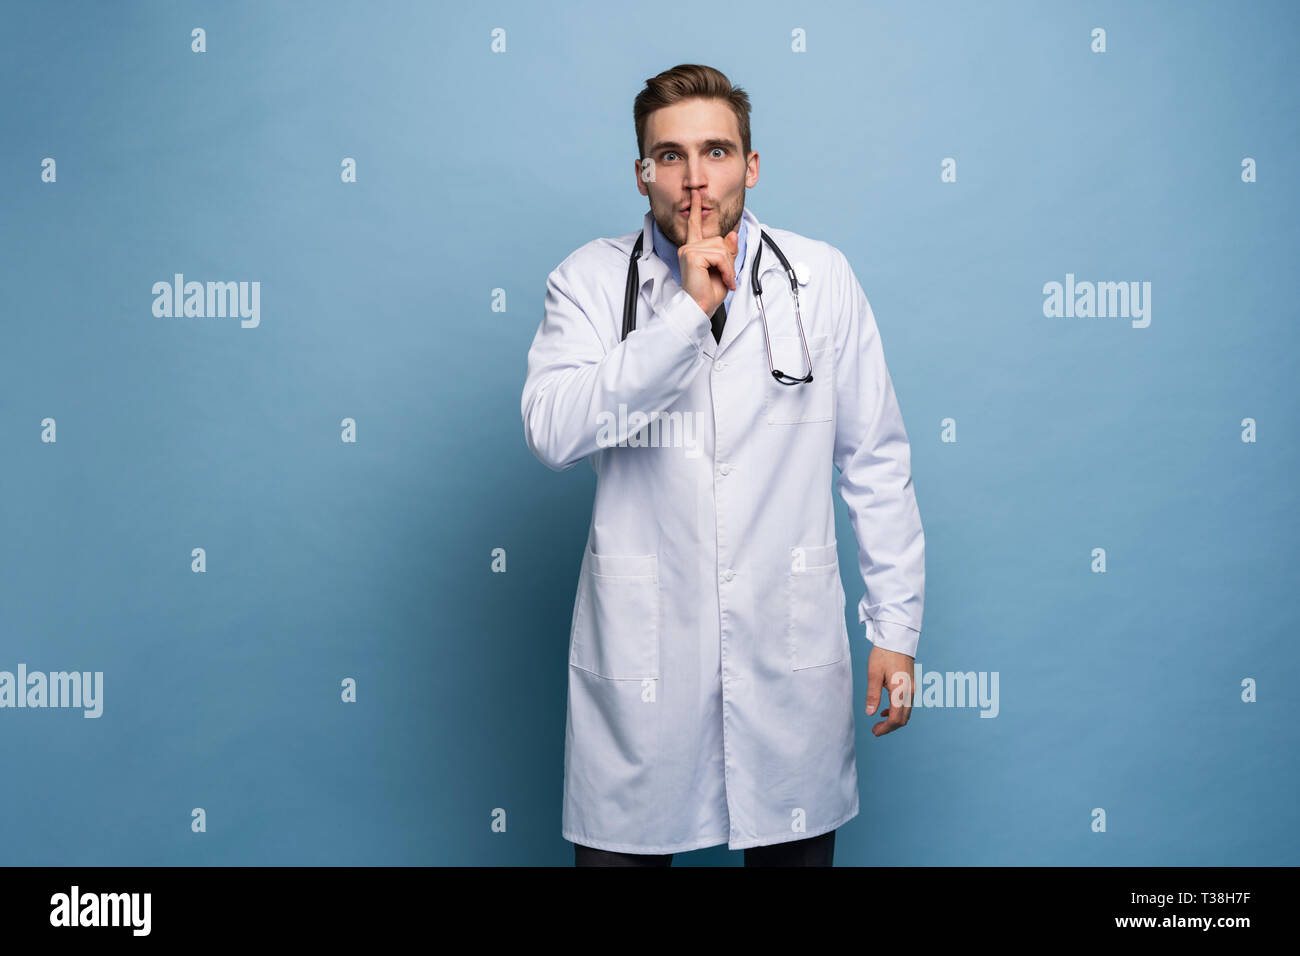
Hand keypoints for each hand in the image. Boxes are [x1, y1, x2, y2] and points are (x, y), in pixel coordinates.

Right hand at [677, 189, 738, 317]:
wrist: (701, 308)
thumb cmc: (708, 293)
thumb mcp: (724, 269)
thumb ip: (728, 251)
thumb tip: (732, 234)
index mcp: (693, 250)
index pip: (695, 226)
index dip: (696, 210)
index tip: (696, 195)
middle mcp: (688, 248)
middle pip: (719, 240)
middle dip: (729, 259)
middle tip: (728, 278)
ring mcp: (688, 250)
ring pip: (721, 248)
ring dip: (729, 267)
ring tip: (726, 280)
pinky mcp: (692, 255)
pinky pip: (719, 255)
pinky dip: (727, 269)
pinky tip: (724, 280)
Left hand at [865, 646, 914, 736]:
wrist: (897, 639)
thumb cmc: (884, 654)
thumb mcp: (874, 674)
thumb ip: (872, 695)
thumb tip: (870, 713)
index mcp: (901, 690)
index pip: (896, 718)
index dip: (885, 728)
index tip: (874, 731)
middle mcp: (910, 692)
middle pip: (903, 719)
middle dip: (890, 728)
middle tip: (875, 730)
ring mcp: (912, 689)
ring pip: (906, 713)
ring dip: (894, 720)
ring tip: (879, 722)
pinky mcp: (911, 685)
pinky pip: (907, 704)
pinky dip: (897, 711)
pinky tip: (886, 711)